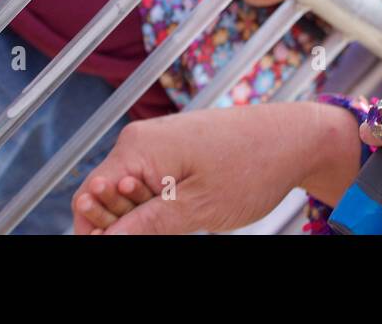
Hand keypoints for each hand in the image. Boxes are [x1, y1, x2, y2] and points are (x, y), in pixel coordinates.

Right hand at [72, 102, 359, 234]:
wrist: (294, 139)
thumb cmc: (253, 165)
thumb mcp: (197, 207)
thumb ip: (145, 225)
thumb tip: (105, 239)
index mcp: (138, 148)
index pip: (88, 196)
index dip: (96, 228)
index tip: (124, 242)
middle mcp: (141, 141)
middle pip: (103, 195)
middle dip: (121, 222)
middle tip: (167, 226)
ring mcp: (157, 146)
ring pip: (127, 194)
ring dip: (142, 215)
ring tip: (183, 216)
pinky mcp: (174, 153)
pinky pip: (148, 185)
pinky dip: (157, 204)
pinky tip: (185, 211)